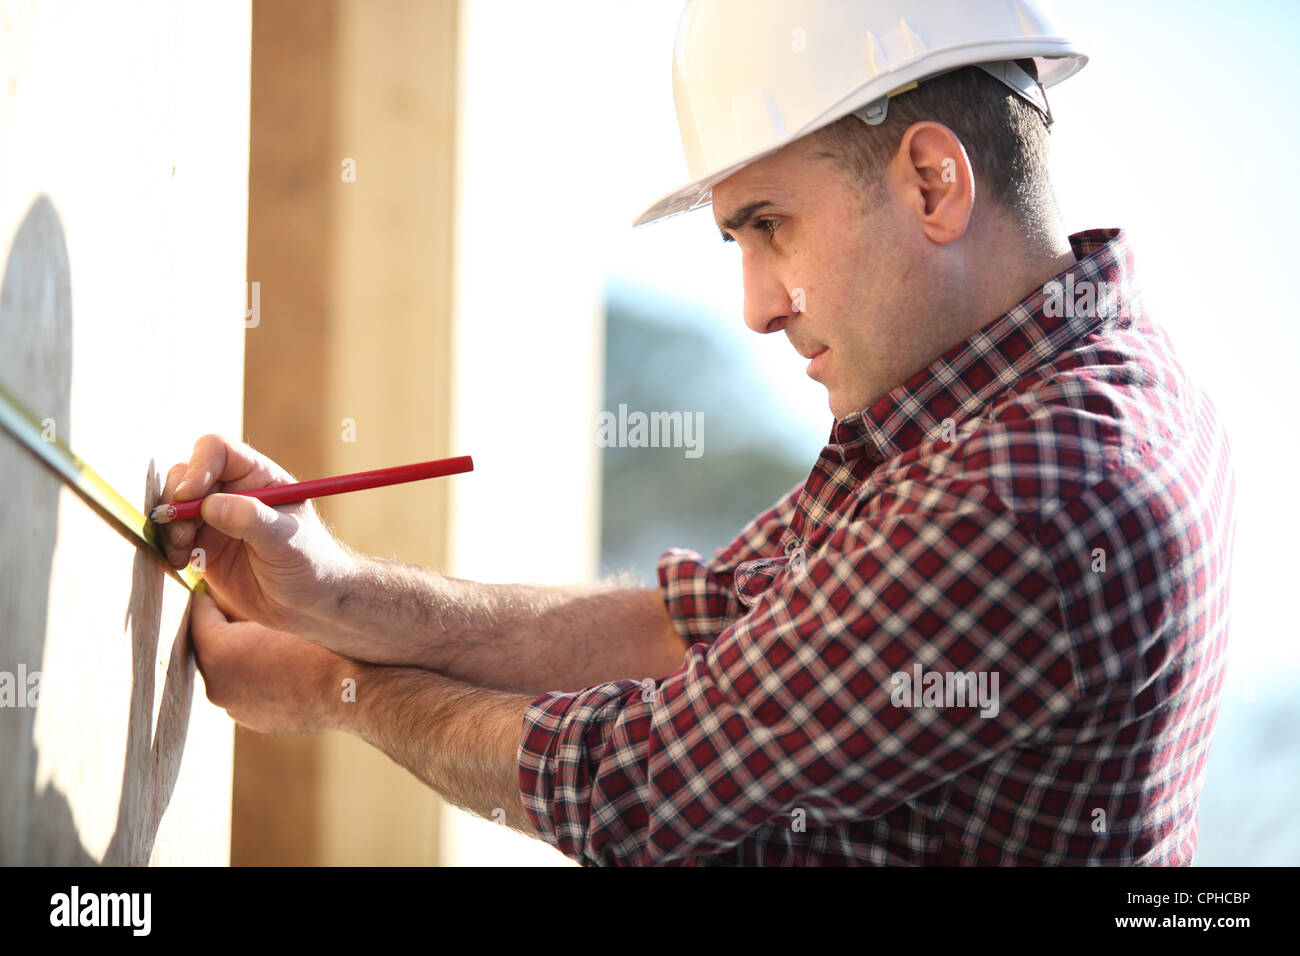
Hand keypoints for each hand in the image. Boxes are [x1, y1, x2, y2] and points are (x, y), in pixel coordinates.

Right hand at [159, 434, 356, 636]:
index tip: (189, 496)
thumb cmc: (310, 564)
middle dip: (176, 500)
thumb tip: (210, 505)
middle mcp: (234, 491)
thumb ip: (251, 520)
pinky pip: (171, 535)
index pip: (218, 451)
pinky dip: (167, 546)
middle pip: (186, 474)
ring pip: (174, 505)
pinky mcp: (203, 545)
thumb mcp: (287, 540)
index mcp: (259, 477)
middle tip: (182, 531)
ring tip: (182, 552)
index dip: (199, 466)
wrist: (308, 605)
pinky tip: (180, 563)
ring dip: (169, 525)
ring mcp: (215, 518)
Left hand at [190, 588, 352, 734]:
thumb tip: (227, 593)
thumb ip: (244, 603)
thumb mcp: (279, 612)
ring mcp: (234, 707)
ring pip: (228, 668)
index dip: (214, 592)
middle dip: (225, 625)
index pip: (201, 612)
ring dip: (240, 652)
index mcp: (216, 652)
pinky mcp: (253, 719)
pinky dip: (256, 675)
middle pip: (211, 643)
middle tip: (248, 607)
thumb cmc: (319, 647)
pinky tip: (282, 663)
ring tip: (269, 637)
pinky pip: (246, 688)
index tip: (226, 582)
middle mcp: (215, 684)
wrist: (349, 691)